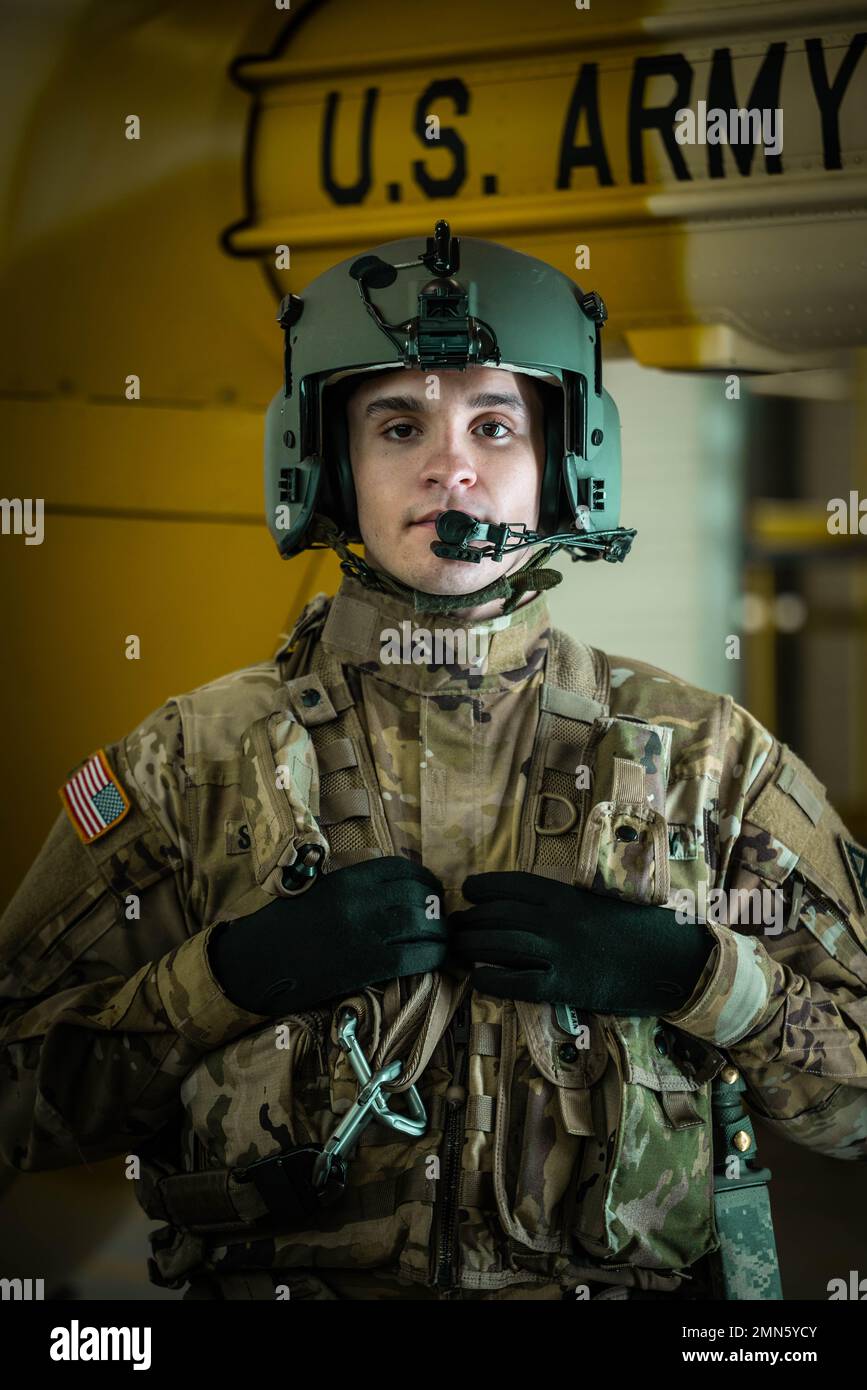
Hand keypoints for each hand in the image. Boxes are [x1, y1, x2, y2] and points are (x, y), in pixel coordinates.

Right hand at [208, 856, 446, 1016]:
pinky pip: (413, 957)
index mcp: (348, 879)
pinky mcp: (365, 965)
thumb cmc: (285, 926)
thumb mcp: (320, 892)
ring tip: (444, 938)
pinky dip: (431, 956)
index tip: (431, 887)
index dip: (424, 878)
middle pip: (417, 896)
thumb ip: (355, 889)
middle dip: (436, 906)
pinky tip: (436, 958)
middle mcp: (360, 902)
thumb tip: (394, 892)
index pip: (401, 869)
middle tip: (442, 916)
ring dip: (440, 932)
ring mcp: (364, 933)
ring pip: (421, 925)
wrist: (257, 961)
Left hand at [448, 871, 715, 1015]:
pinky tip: (478, 978)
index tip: (468, 890)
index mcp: (566, 895)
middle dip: (470, 919)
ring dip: (473, 945)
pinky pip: (517, 984)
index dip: (485, 887)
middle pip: (499, 915)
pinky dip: (492, 981)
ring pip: (501, 946)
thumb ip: (565, 904)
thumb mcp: (598, 904)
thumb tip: (529, 908)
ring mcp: (560, 953)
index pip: (513, 885)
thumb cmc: (639, 929)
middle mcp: (557, 920)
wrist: (671, 960)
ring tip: (458, 947)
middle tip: (454, 924)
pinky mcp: (565, 986)